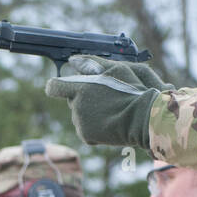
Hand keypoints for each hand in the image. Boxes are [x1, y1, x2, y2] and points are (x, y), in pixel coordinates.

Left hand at [45, 54, 169, 147]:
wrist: (142, 119)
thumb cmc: (132, 90)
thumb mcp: (115, 69)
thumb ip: (90, 63)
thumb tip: (73, 60)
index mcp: (80, 88)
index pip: (54, 86)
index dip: (57, 85)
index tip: (61, 85)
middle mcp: (76, 106)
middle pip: (71, 100)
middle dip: (82, 97)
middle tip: (103, 97)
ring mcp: (80, 123)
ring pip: (78, 115)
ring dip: (88, 112)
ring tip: (109, 110)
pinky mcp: (86, 136)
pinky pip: (84, 129)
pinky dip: (93, 126)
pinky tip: (108, 121)